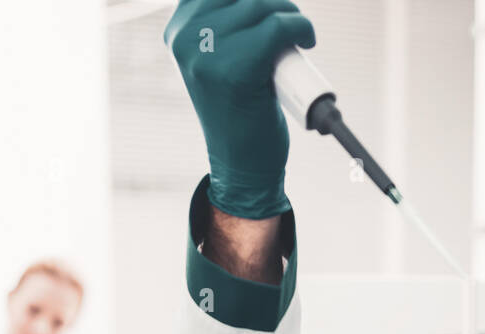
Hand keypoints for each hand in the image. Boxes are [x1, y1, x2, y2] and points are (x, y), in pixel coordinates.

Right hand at [164, 0, 315, 219]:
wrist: (241, 166)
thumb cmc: (239, 112)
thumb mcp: (219, 60)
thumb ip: (226, 25)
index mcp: (178, 30)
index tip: (271, 9)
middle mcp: (185, 38)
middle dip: (274, 4)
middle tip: (289, 28)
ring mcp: (205, 54)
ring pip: (262, 5)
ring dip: (290, 16)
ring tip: (296, 39)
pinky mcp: (233, 69)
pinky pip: (278, 27)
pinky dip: (300, 28)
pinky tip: (306, 41)